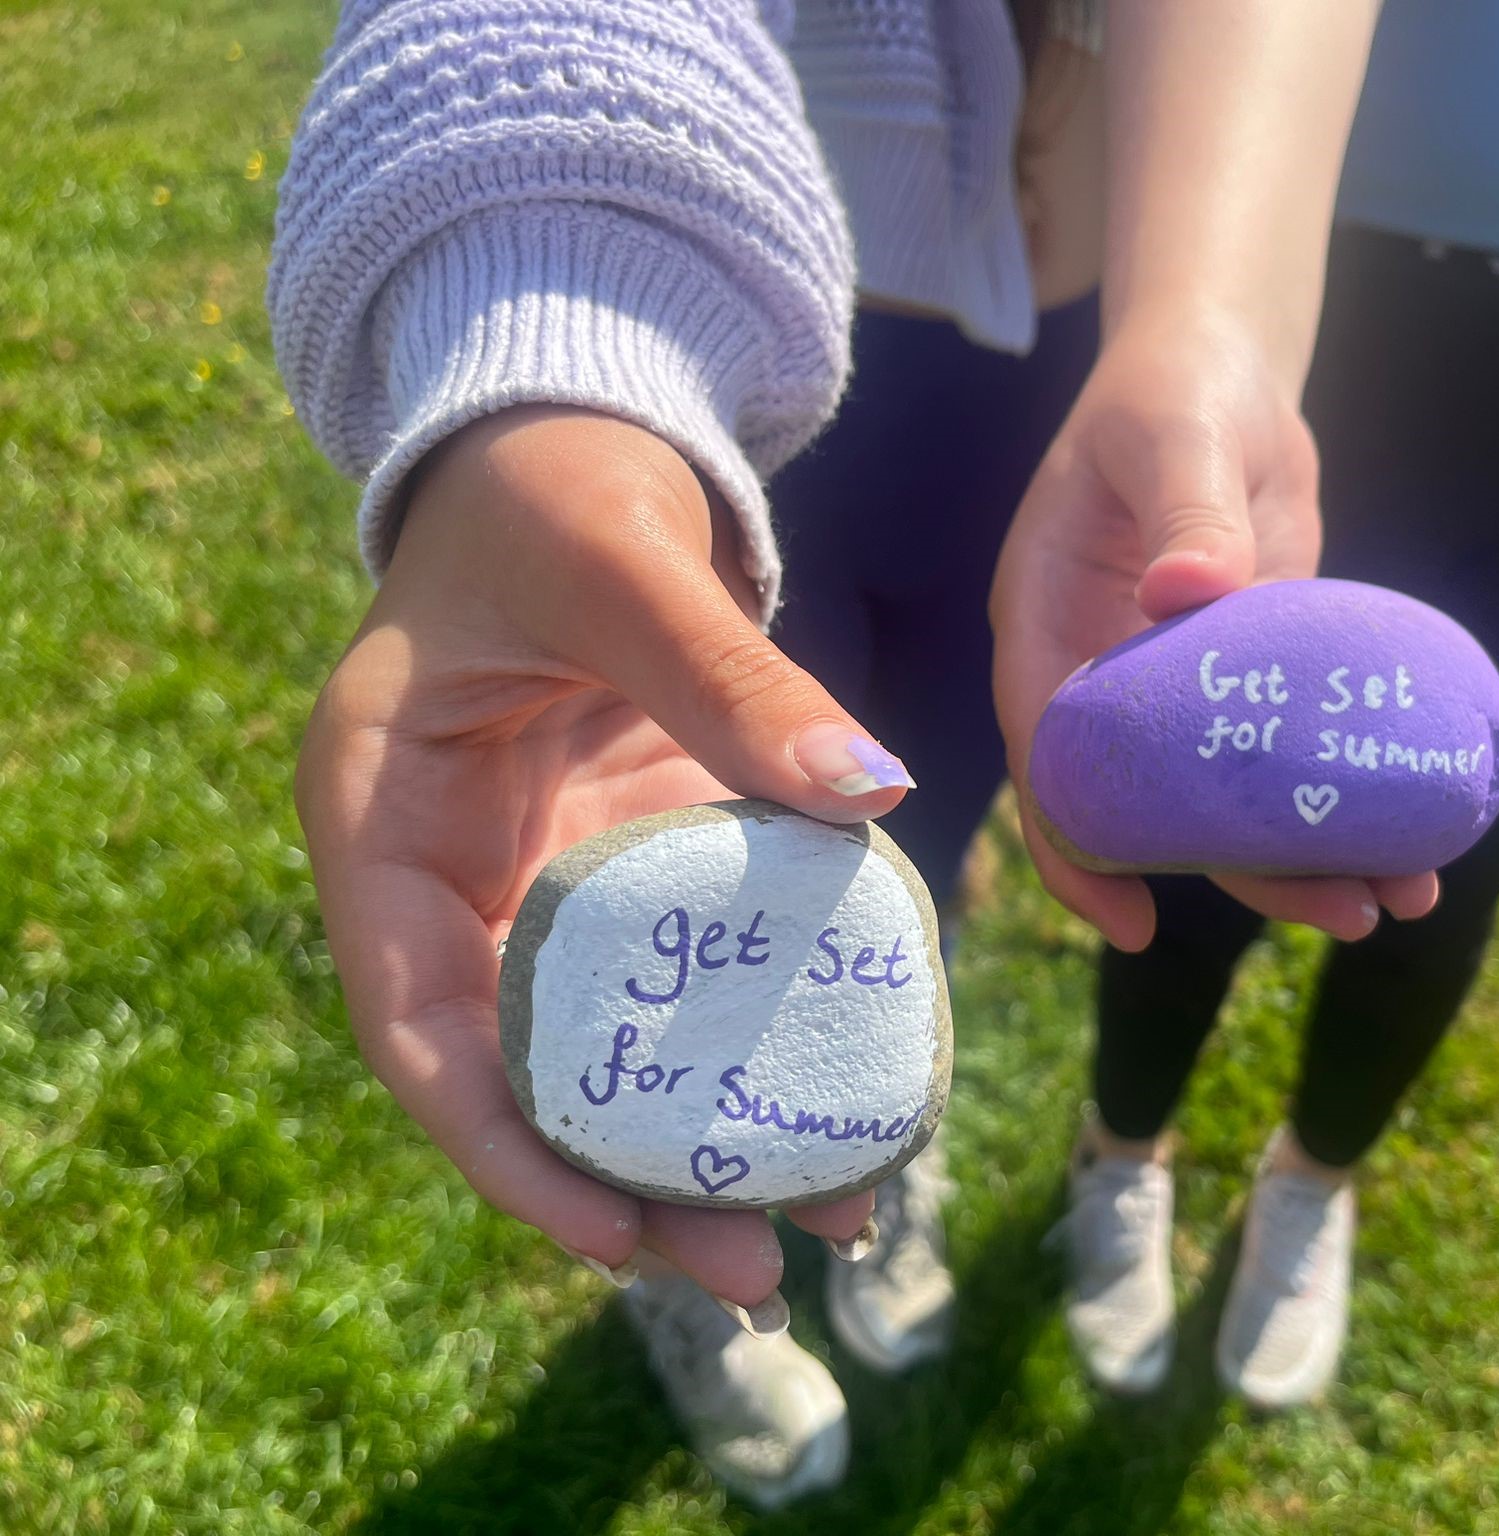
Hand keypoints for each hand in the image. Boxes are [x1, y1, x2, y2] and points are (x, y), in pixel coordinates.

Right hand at [297, 407, 898, 1305]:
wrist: (581, 445)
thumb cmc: (559, 482)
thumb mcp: (624, 562)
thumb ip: (730, 674)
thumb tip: (870, 792)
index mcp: (381, 816)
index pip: (419, 1023)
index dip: (504, 1144)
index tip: (615, 1233)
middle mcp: (454, 873)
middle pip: (521, 1070)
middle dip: (627, 1184)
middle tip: (753, 1278)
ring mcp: (544, 878)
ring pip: (611, 1046)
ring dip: (706, 1139)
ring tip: (829, 1221)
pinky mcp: (631, 863)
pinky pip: (688, 978)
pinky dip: (755, 1041)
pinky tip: (852, 1095)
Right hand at [991, 309, 1439, 950]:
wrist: (1225, 372)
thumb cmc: (1173, 389)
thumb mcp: (1173, 435)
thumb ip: (1185, 510)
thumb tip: (1187, 594)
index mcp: (1049, 628)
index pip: (1051, 757)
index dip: (1080, 847)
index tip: (1133, 920)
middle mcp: (1106, 677)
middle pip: (1152, 807)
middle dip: (1239, 873)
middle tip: (1342, 914)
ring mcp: (1178, 689)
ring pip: (1224, 799)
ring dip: (1305, 855)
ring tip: (1398, 897)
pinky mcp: (1246, 682)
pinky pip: (1280, 756)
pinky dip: (1334, 799)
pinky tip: (1410, 839)